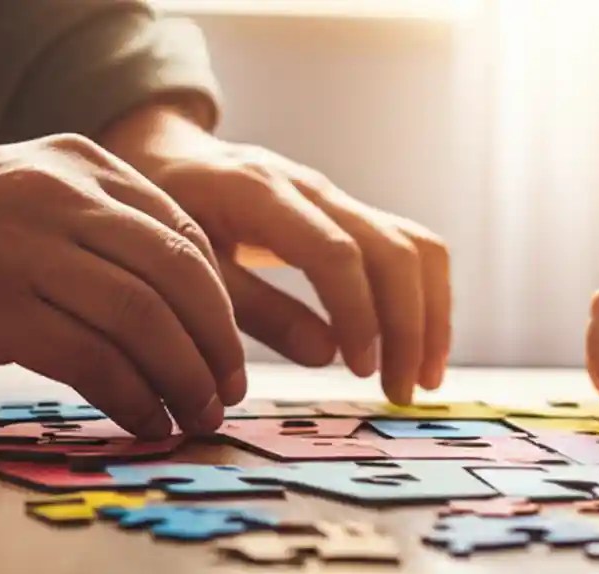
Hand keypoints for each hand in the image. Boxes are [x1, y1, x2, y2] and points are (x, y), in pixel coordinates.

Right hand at [0, 134, 245, 437]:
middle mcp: (64, 196)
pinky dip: (132, 397)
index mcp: (83, 164)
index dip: (220, 305)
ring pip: (144, 318)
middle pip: (179, 275)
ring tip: (193, 419)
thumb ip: (103, 230)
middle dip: (216, 346)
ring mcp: (30, 249)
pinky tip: (144, 422)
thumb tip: (183, 311)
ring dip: (183, 379)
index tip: (226, 355)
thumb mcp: (32, 197)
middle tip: (223, 396)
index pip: (185, 235)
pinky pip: (93, 358)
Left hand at [101, 103, 450, 404]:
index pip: (336, 253)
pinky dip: (424, 299)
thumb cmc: (168, 213)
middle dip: (409, 326)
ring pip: (415, 246)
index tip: (362, 370)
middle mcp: (314, 190)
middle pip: (393, 249)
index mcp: (262, 196)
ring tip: (423, 379)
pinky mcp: (352, 216)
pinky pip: (408, 249)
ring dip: (431, 315)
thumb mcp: (190, 265)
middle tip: (400, 392)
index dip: (358, 314)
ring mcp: (339, 199)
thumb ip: (254, 309)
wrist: (169, 156)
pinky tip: (417, 348)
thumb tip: (328, 355)